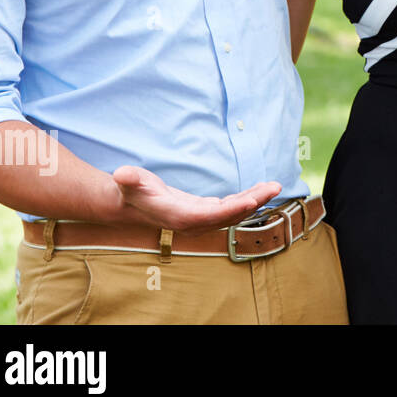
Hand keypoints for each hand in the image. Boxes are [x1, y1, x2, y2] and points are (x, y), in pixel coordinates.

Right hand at [111, 166, 281, 232]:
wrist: (131, 202)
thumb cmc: (131, 189)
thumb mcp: (128, 181)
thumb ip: (128, 178)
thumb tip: (122, 174)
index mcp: (179, 216)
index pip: (211, 216)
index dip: (233, 209)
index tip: (253, 200)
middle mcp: (194, 222)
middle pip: (229, 215)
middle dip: (253, 201)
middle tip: (274, 187)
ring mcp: (201, 218)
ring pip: (233, 212)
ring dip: (255, 199)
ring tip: (274, 186)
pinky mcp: (205, 211)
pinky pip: (231, 207)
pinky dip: (247, 198)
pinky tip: (261, 189)